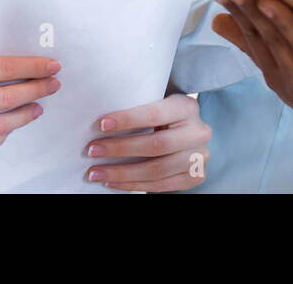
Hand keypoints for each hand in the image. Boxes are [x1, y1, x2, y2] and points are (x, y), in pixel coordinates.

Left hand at [83, 94, 210, 191]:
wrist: (188, 134)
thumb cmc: (164, 118)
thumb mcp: (158, 106)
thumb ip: (138, 112)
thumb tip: (101, 125)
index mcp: (187, 108)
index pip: (155, 114)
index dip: (127, 120)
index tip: (102, 125)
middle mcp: (199, 132)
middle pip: (156, 145)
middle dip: (120, 149)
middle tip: (93, 151)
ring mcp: (200, 157)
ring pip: (156, 170)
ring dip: (122, 173)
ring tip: (96, 172)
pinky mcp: (196, 177)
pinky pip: (160, 186)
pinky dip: (133, 185)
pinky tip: (113, 182)